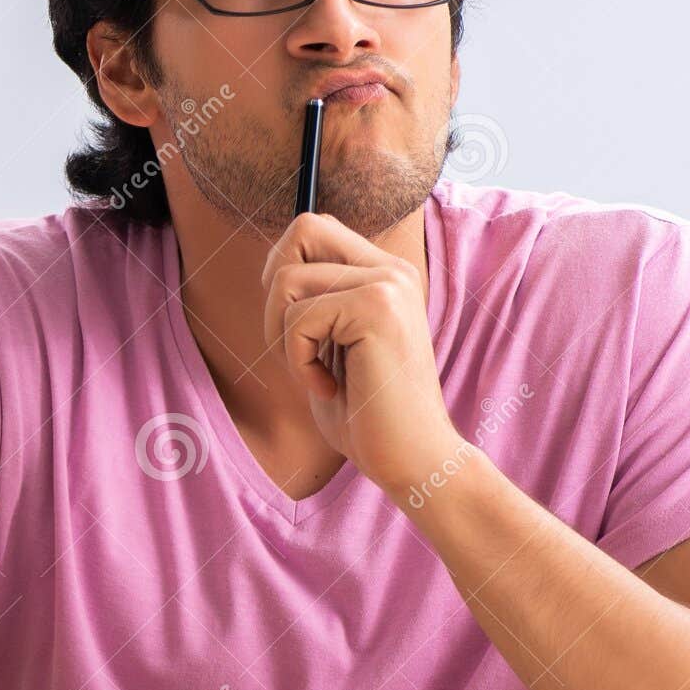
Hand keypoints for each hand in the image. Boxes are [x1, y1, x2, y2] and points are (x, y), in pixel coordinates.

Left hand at [260, 212, 461, 496]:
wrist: (415, 460)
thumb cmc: (368, 415)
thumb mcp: (335, 346)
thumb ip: (316, 303)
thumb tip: (275, 268)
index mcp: (385, 274)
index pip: (314, 229)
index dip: (285, 272)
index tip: (300, 331)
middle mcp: (392, 269)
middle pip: (302, 229)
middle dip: (276, 289)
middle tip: (297, 344)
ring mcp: (388, 284)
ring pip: (287, 280)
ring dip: (282, 336)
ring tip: (314, 372)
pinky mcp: (377, 308)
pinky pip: (298, 318)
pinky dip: (297, 362)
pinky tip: (328, 388)